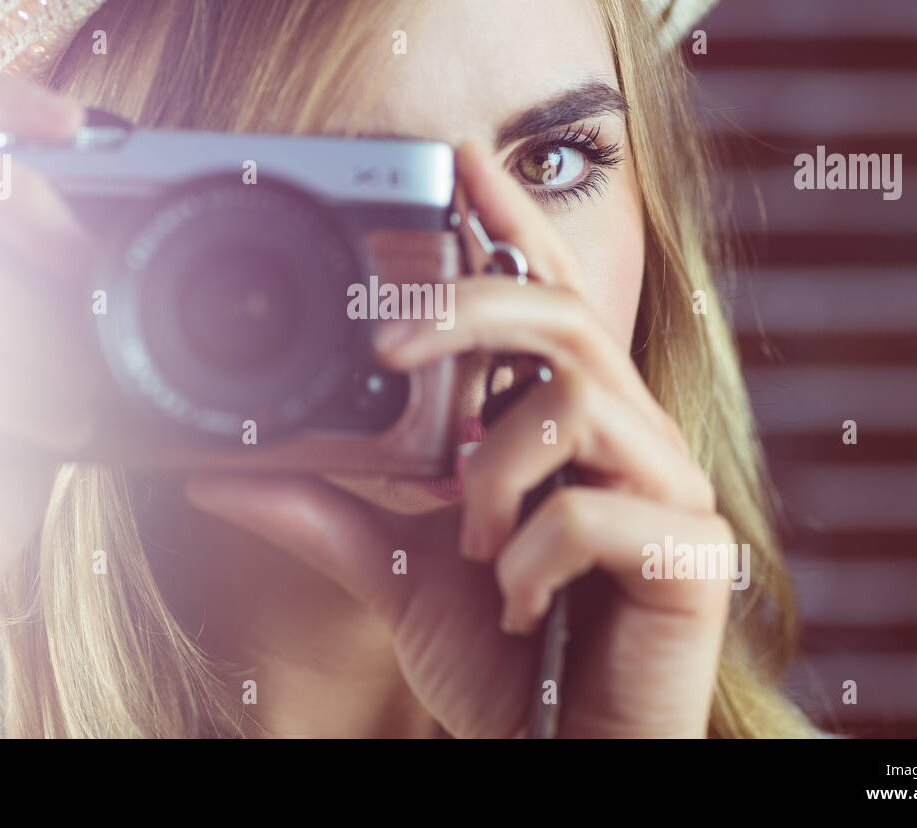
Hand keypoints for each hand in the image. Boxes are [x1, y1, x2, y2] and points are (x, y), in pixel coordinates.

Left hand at [185, 140, 732, 736]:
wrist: (561, 757)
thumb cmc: (501, 660)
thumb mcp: (396, 573)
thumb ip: (325, 513)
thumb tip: (222, 472)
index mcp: (566, 427)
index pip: (545, 297)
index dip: (512, 222)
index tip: (462, 160)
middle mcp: (628, 439)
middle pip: (563, 317)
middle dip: (472, 313)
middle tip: (390, 345)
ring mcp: (669, 491)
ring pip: (577, 403)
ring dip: (493, 472)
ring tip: (470, 539)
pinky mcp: (694, 555)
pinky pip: (597, 514)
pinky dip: (530, 554)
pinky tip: (516, 599)